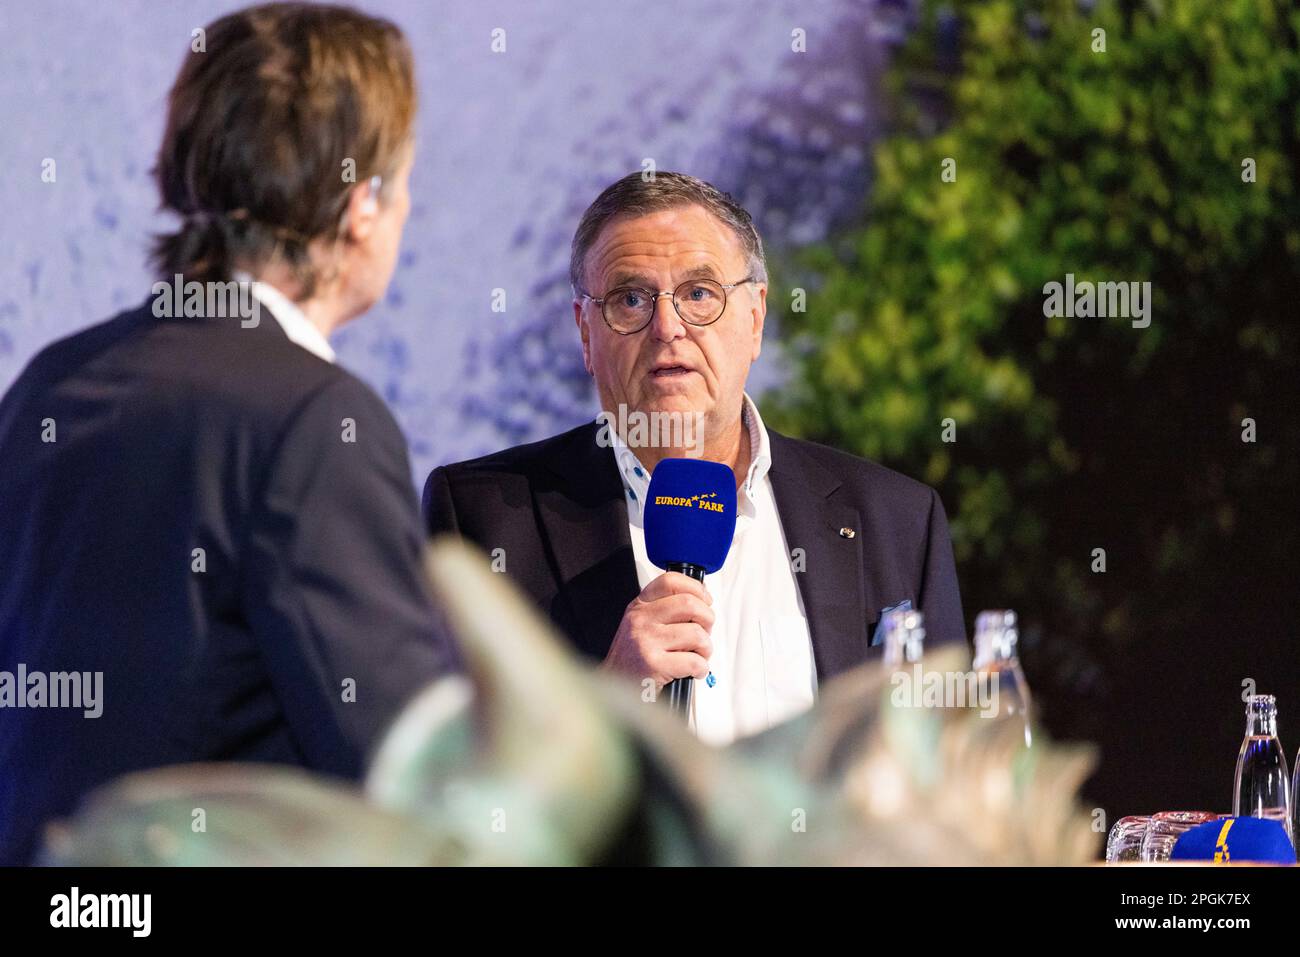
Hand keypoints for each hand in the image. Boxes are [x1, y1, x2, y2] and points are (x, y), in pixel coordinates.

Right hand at [600, 571, 713, 691]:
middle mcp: (641, 620)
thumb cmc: (633, 659)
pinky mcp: (654, 664)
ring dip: (706, 648)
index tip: (705, 600)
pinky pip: (694, 661)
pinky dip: (701, 668)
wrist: (615, 687)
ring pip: (696, 634)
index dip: (696, 588)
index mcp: (639, 607)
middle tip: (705, 631)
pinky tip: (693, 670)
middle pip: (689, 604)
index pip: (670, 581)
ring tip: (697, 655)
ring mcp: (646, 641)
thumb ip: (664, 611)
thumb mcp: (641, 625)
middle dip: (707, 619)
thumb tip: (701, 603)